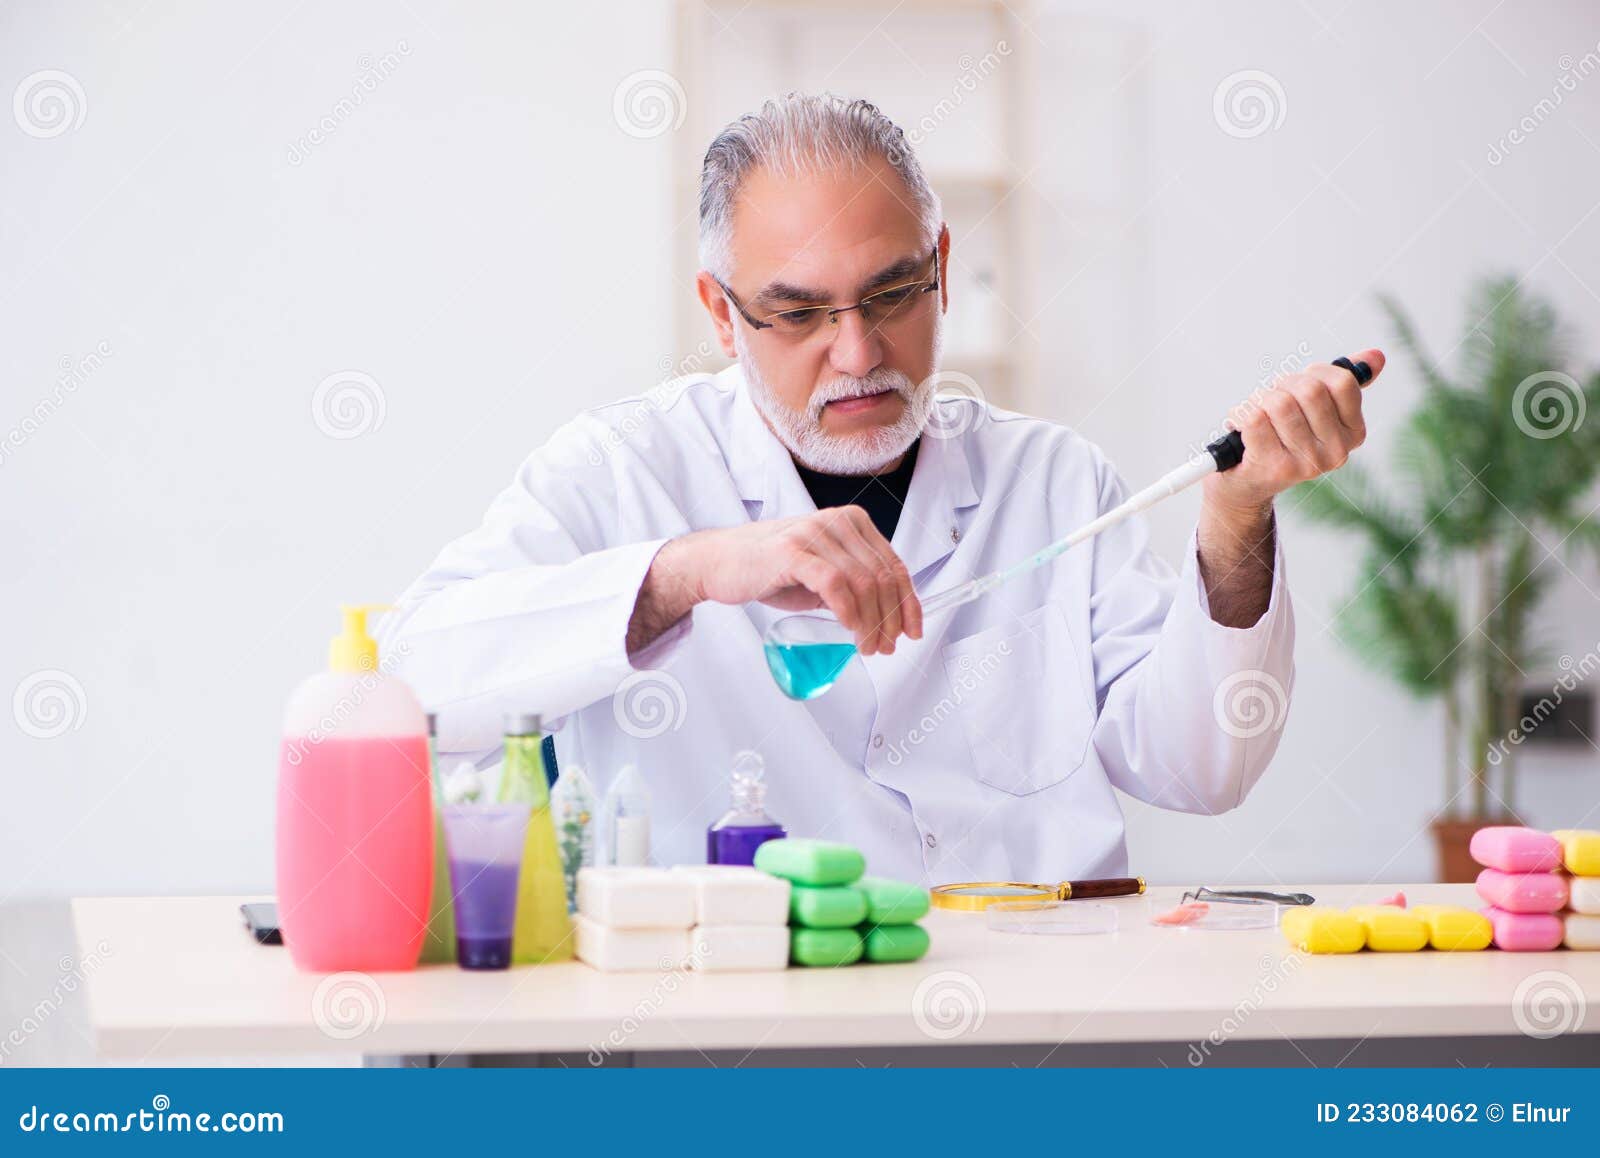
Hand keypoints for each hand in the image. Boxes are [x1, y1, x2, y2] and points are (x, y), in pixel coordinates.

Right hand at [641, 507, 922, 654]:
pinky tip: (850, 630)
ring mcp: (815, 533)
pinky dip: (849, 612)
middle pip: (883, 575)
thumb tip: (888, 617)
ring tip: (868, 646)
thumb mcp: (822, 573)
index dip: (909, 602)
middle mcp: (837, 521)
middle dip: (891, 618)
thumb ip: (853, 585)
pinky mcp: (794, 551)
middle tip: (886, 646)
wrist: (720, 563)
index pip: (894, 564)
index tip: (912, 630)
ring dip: (871, 622)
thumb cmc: (770, 569)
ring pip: (864, 582)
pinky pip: (836, 585)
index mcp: (851, 522)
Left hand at [1203, 348, 1385, 518]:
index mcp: (1354, 433)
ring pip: (1280, 402)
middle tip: (1272, 398)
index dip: (1314, 373)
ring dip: (1260, 399)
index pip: (1342, 382)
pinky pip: (1254, 419)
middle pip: (1309, 390)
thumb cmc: (1283, 436)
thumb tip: (1376, 356)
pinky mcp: (1275, 468)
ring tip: (1257, 414)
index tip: (1300, 384)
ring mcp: (1307, 463)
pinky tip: (1242, 427)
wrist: (1249, 482)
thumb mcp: (1318, 411)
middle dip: (1283, 384)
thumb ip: (1345, 383)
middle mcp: (1337, 452)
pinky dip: (1241, 414)